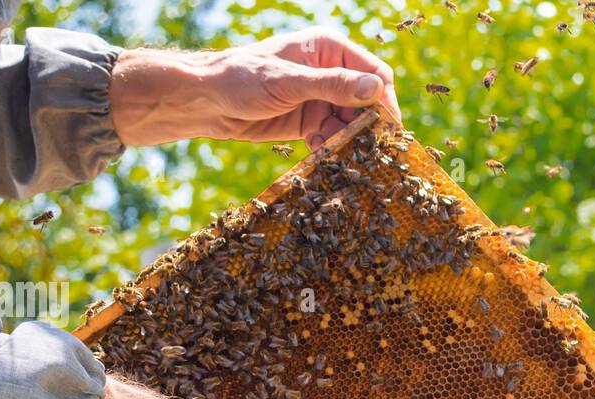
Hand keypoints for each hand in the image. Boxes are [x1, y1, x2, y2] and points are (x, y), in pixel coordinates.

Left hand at [111, 27, 399, 149]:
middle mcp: (329, 72)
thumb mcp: (289, 82)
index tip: (388, 128)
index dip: (384, 100)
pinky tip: (320, 153)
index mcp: (329, 49)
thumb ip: (332, 86)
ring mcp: (320, 98)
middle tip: (365, 149)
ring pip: (350, 124)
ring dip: (347, 140)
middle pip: (366, 102)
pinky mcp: (309, 122)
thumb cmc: (242, 79)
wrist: (206, 101)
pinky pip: (332, 137)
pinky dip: (331, 148)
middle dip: (365, 126)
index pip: (374, 73)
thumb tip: (374, 90)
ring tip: (334, 151)